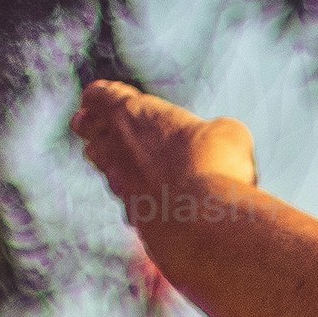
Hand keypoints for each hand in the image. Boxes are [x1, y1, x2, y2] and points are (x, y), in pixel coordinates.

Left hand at [73, 78, 256, 217]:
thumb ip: (216, 131)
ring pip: (103, 166)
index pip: (99, 96)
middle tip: (91, 125)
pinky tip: (157, 200)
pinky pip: (127, 200)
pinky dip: (138, 197)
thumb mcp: (229, 133)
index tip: (100, 98)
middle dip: (92, 126)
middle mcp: (116, 146)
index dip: (100, 96)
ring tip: (123, 160)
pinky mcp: (132, 215)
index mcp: (133, 113)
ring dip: (112, 161)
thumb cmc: (215, 165)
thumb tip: (221, 143)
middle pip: (89, 131)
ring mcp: (119, 183)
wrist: (203, 220)